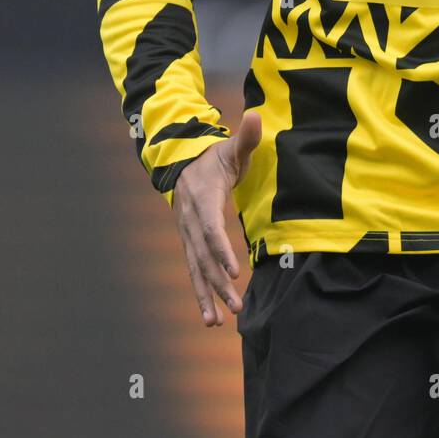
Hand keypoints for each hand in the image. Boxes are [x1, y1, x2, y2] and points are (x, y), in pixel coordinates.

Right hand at [172, 110, 262, 326]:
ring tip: (217, 322)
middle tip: (235, 306)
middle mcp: (191, 220)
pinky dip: (201, 293)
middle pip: (203, 257)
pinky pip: (194, 271)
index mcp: (203, 198)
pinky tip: (210, 316)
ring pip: (196, 269)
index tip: (235, 270)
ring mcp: (188, 234)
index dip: (221, 249)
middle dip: (218, 283)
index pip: (211, 227)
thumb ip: (245, 137)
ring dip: (207, 295)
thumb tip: (255, 115)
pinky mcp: (190, 243)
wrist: (183, 162)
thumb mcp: (230, 147)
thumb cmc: (214, 157)